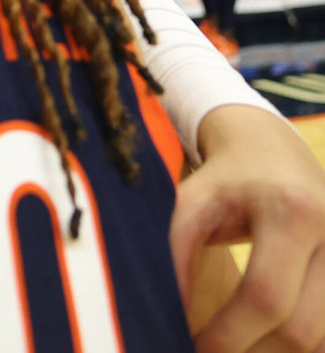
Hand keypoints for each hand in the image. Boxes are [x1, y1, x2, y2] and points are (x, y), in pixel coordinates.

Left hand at [173, 105, 324, 351]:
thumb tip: (173, 313)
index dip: (230, 333)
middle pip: (302, 328)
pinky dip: (304, 344)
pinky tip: (268, 342)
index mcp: (293, 213)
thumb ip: (178, 252)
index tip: (199, 349)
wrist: (274, 149)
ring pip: (323, 338)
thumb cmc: (229, 177)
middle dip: (254, 351)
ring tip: (239, 346)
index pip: (266, 294)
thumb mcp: (193, 200)